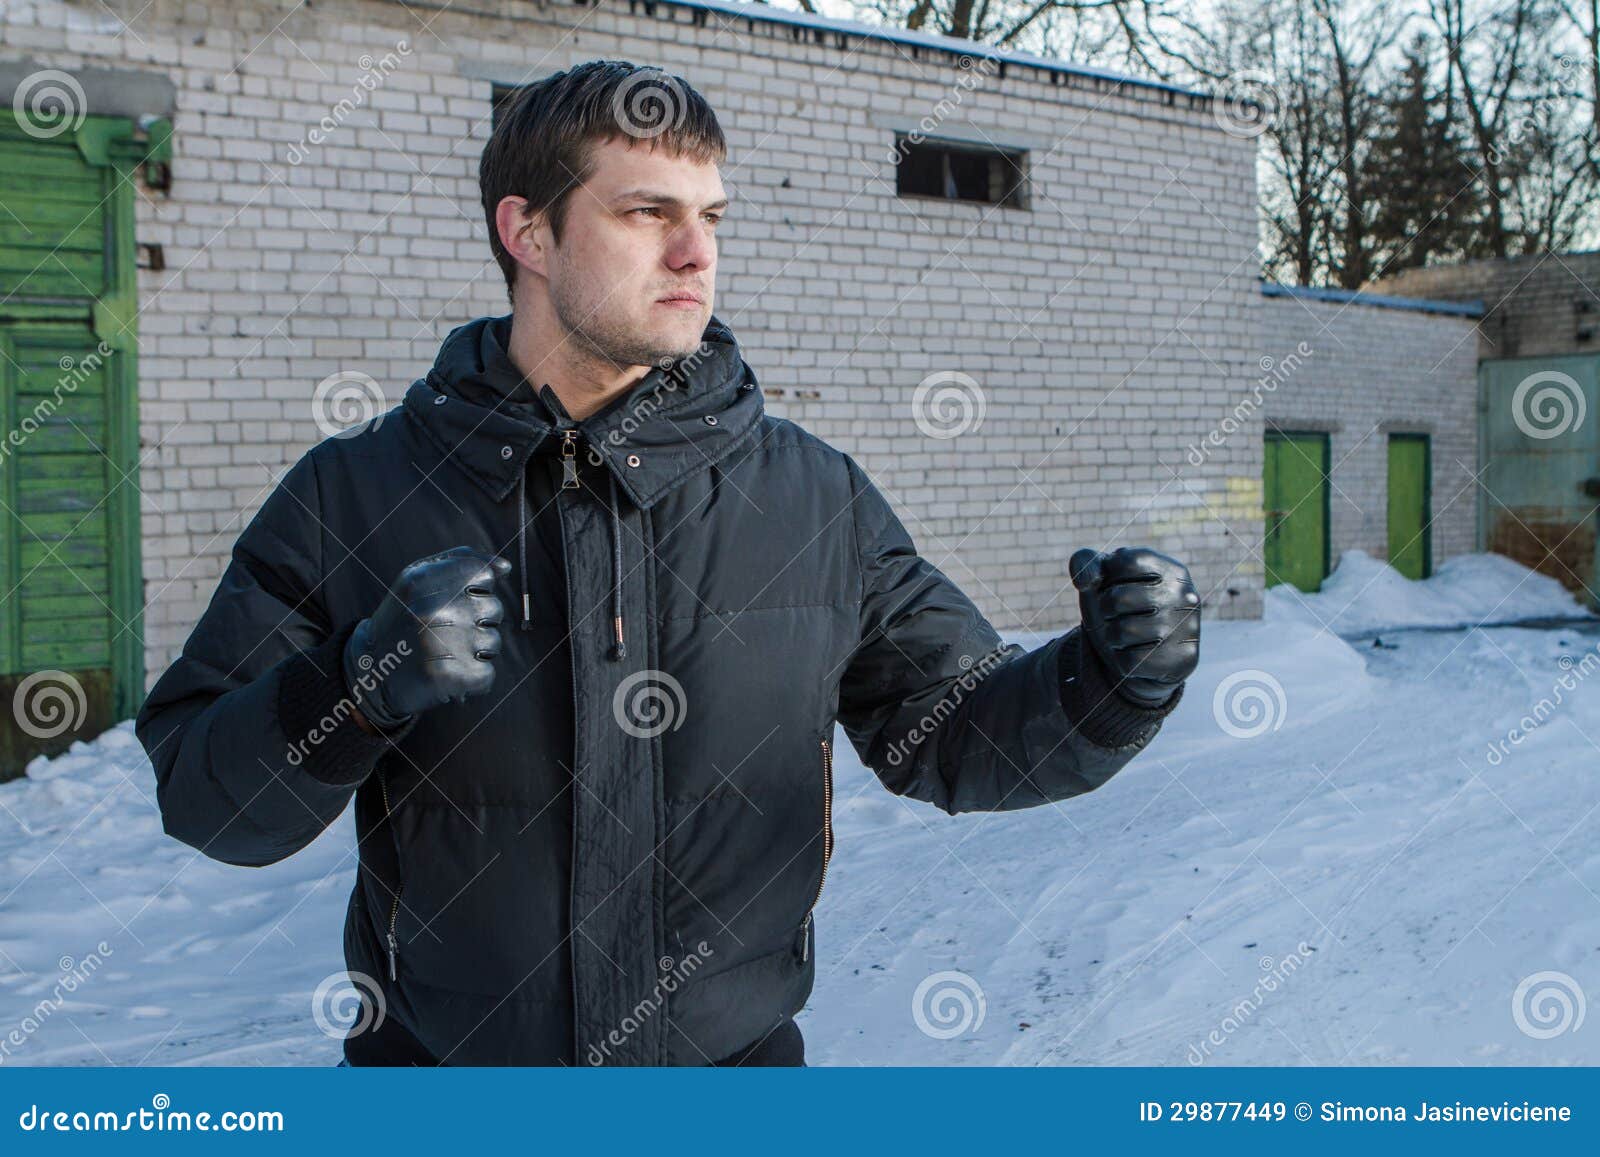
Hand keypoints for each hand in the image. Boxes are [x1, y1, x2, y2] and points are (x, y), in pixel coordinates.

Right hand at [343, 546, 510, 728]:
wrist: (370, 669)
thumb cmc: (404, 618)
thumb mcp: (419, 578)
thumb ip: (463, 561)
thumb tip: (505, 567)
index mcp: (424, 580)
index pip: (484, 575)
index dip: (476, 589)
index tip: (455, 600)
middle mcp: (434, 609)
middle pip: (494, 608)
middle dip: (477, 620)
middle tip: (445, 630)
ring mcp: (443, 644)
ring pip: (493, 642)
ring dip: (475, 650)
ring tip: (444, 652)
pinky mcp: (451, 677)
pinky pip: (487, 674)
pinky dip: (473, 678)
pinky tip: (448, 673)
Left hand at [1069, 546, 1200, 706]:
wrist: (1148, 654)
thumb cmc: (1124, 607)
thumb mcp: (1104, 580)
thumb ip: (1087, 564)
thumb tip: (1084, 578)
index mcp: (1171, 570)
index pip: (1125, 561)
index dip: (1106, 576)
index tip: (1115, 586)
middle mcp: (1186, 596)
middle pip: (1118, 598)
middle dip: (1105, 608)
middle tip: (1115, 615)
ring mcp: (1187, 628)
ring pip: (1122, 631)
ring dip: (1111, 635)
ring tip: (1124, 634)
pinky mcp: (1182, 659)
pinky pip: (1130, 661)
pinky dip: (1121, 659)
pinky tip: (1135, 653)